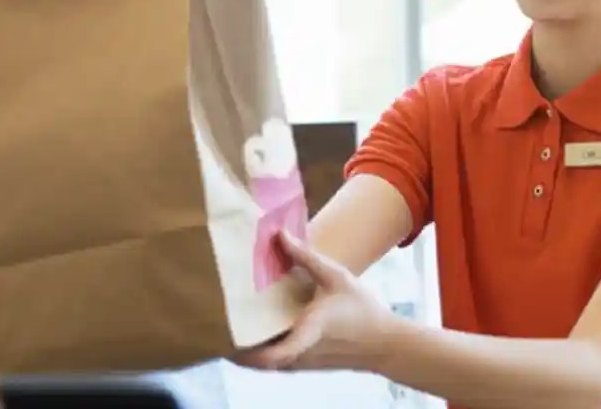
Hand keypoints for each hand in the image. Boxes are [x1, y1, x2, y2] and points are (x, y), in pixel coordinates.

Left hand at [234, 231, 397, 372]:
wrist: (385, 343)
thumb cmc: (362, 309)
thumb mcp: (336, 276)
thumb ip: (306, 257)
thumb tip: (279, 234)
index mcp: (306, 332)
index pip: (272, 355)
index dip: (245, 353)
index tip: (224, 338)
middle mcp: (299, 354)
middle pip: (256, 361)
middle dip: (234, 346)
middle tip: (215, 321)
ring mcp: (300, 364)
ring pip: (263, 364)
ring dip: (247, 349)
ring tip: (230, 324)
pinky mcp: (304, 365)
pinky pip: (274, 362)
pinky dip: (262, 350)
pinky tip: (257, 330)